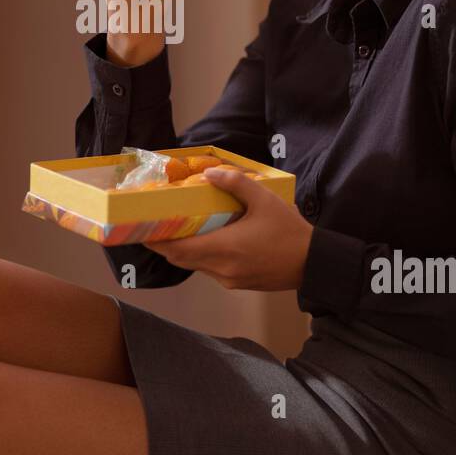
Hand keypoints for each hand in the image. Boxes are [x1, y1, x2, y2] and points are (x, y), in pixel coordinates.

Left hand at [144, 167, 313, 291]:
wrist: (315, 263)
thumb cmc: (289, 231)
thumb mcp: (265, 200)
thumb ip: (236, 184)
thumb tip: (211, 171)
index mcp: (224, 249)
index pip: (178, 250)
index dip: (156, 241)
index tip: (141, 230)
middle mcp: (222, 269)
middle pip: (181, 260)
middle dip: (165, 244)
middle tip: (154, 226)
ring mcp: (230, 279)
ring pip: (196, 266)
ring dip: (185, 250)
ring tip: (178, 229)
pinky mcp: (239, 283)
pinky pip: (211, 270)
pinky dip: (202, 256)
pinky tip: (207, 240)